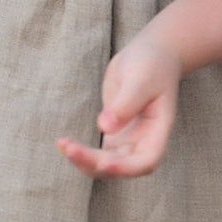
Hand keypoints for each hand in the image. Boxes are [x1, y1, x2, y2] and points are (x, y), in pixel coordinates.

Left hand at [57, 33, 181, 178]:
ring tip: (63, 144)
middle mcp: (145, 141)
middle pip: (122, 166)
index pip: (146, 161)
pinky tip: (64, 144)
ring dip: (84, 160)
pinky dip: (82, 152)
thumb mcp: (140, 79)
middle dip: (95, 163)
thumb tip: (104, 128)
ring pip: (106, 163)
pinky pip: (98, 152)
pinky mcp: (114, 132)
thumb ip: (125, 104)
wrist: (151, 54)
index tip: (103, 161)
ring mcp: (128, 139)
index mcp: (158, 130)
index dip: (126, 168)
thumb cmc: (151, 63)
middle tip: (69, 148)